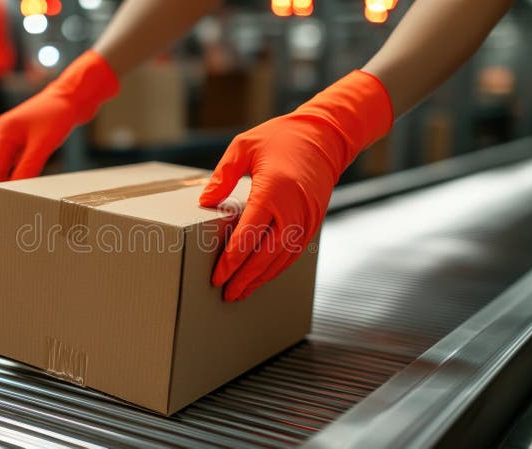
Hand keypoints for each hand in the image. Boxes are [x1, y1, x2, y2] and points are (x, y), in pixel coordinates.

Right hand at [0, 50, 118, 203]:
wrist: (75, 95)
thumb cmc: (58, 114)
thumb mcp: (43, 144)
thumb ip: (27, 167)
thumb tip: (15, 189)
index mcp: (2, 133)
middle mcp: (5, 133)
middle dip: (0, 188)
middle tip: (4, 210)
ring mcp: (15, 135)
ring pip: (10, 166)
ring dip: (12, 182)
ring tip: (15, 202)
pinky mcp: (28, 138)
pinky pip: (21, 161)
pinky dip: (23, 174)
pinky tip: (27, 187)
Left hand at [199, 70, 393, 300]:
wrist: (326, 136)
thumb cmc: (282, 137)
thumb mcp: (244, 146)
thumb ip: (222, 175)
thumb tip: (205, 201)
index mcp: (272, 191)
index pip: (248, 236)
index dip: (232, 260)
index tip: (217, 275)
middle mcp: (292, 210)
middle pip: (265, 256)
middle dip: (245, 278)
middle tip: (227, 293)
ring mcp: (306, 219)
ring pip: (281, 259)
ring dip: (261, 278)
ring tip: (241, 291)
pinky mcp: (313, 222)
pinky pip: (293, 252)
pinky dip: (277, 268)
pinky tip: (262, 276)